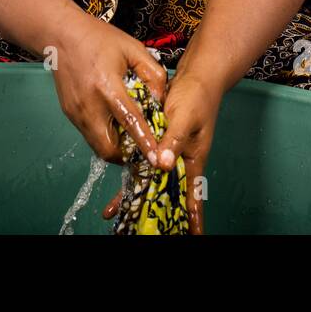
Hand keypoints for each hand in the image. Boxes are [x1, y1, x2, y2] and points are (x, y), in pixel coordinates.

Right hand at [48, 11, 169, 172]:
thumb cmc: (100, 39)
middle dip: (127, 155)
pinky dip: (103, 136)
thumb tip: (160, 101)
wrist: (61, 35)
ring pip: (97, 146)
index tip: (157, 160)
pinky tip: (112, 122)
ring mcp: (75, 113)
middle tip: (141, 147)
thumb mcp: (133, 49)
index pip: (129, 121)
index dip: (145, 143)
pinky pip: (89, 135)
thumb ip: (153, 74)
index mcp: (107, 86)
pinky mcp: (69, 114)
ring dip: (115, 147)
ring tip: (128, 134)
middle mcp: (88, 105)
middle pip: (107, 148)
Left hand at [104, 64, 222, 232]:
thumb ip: (173, 140)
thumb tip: (163, 165)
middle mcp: (180, 158)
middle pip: (164, 189)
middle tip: (127, 224)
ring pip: (151, 176)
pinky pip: (145, 160)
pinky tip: (120, 177)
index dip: (193, 215)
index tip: (193, 235)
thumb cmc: (197, 96)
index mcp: (192, 158)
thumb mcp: (185, 117)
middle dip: (150, 208)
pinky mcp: (158, 140)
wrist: (196, 76)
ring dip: (136, 191)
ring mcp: (168, 150)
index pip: (192, 193)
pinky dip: (134, 169)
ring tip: (113, 208)